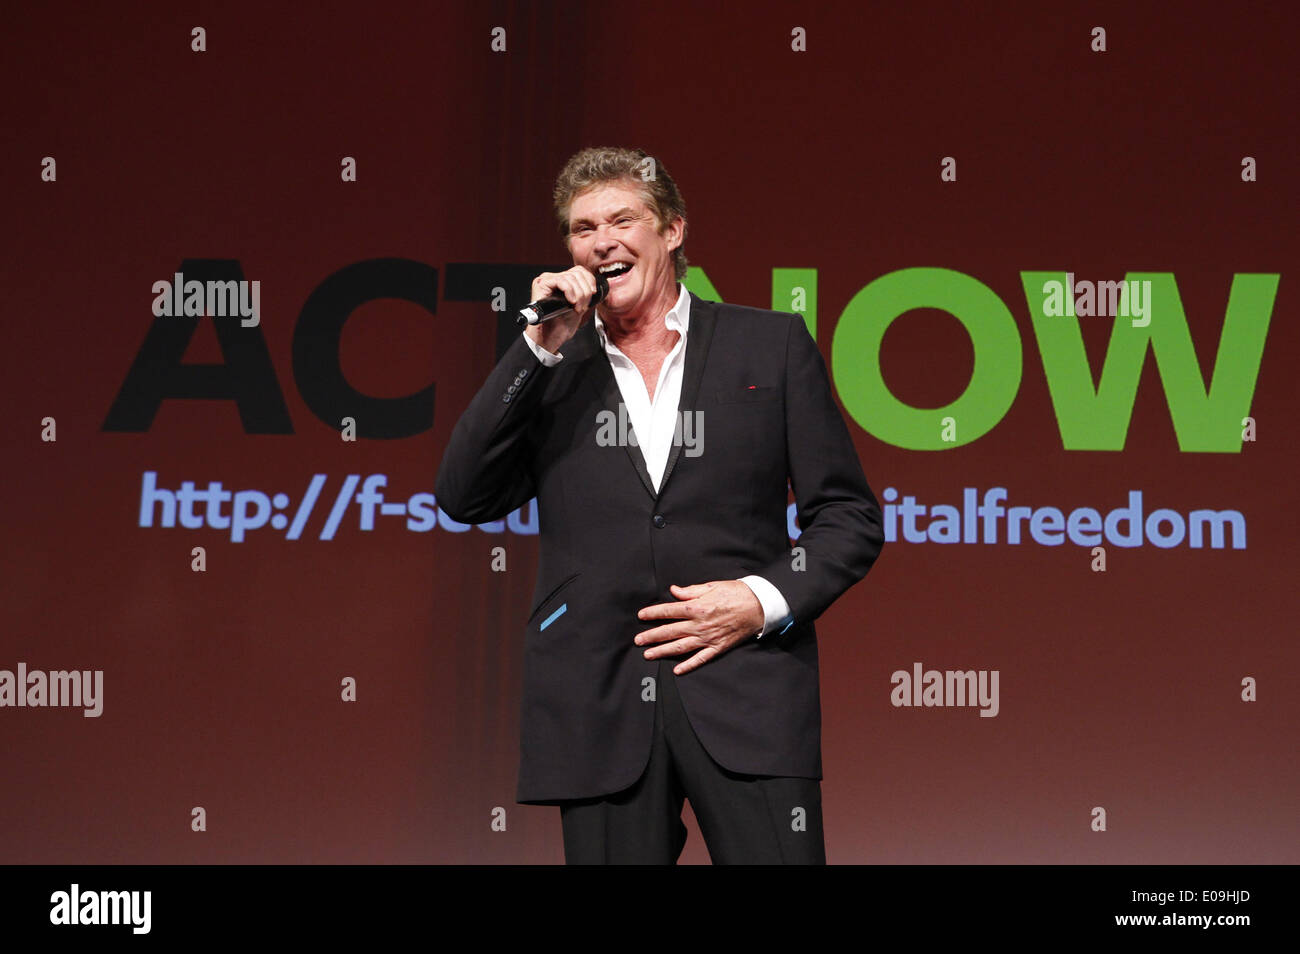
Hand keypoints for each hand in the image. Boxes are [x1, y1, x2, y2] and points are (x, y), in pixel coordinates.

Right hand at [525, 265, 597, 352]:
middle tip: (583, 306)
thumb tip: (601, 285)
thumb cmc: (560, 326)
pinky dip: (570, 291)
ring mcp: (546, 280)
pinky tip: (571, 302)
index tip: (593, 294)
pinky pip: (561, 281)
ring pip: (570, 277)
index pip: (579, 270)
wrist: (548, 338)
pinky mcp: (541, 284)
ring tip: (577, 308)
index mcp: (561, 282)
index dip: (589, 280)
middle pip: (576, 273)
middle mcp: (552, 279)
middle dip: (585, 291)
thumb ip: (585, 295)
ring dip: (579, 295)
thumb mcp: (578, 307)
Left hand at [635, 581, 764, 674]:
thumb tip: (674, 591)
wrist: (759, 606)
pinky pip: (701, 659)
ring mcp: (708, 638)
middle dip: (652, 636)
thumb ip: (691, 591)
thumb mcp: (712, 586)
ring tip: (648, 655)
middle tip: (638, 640)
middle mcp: (699, 625)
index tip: (641, 616)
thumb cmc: (736, 593)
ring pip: (681, 647)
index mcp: (697, 607)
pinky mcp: (718, 647)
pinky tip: (677, 670)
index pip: (669, 611)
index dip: (653, 613)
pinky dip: (688, 665)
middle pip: (670, 631)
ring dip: (663, 651)